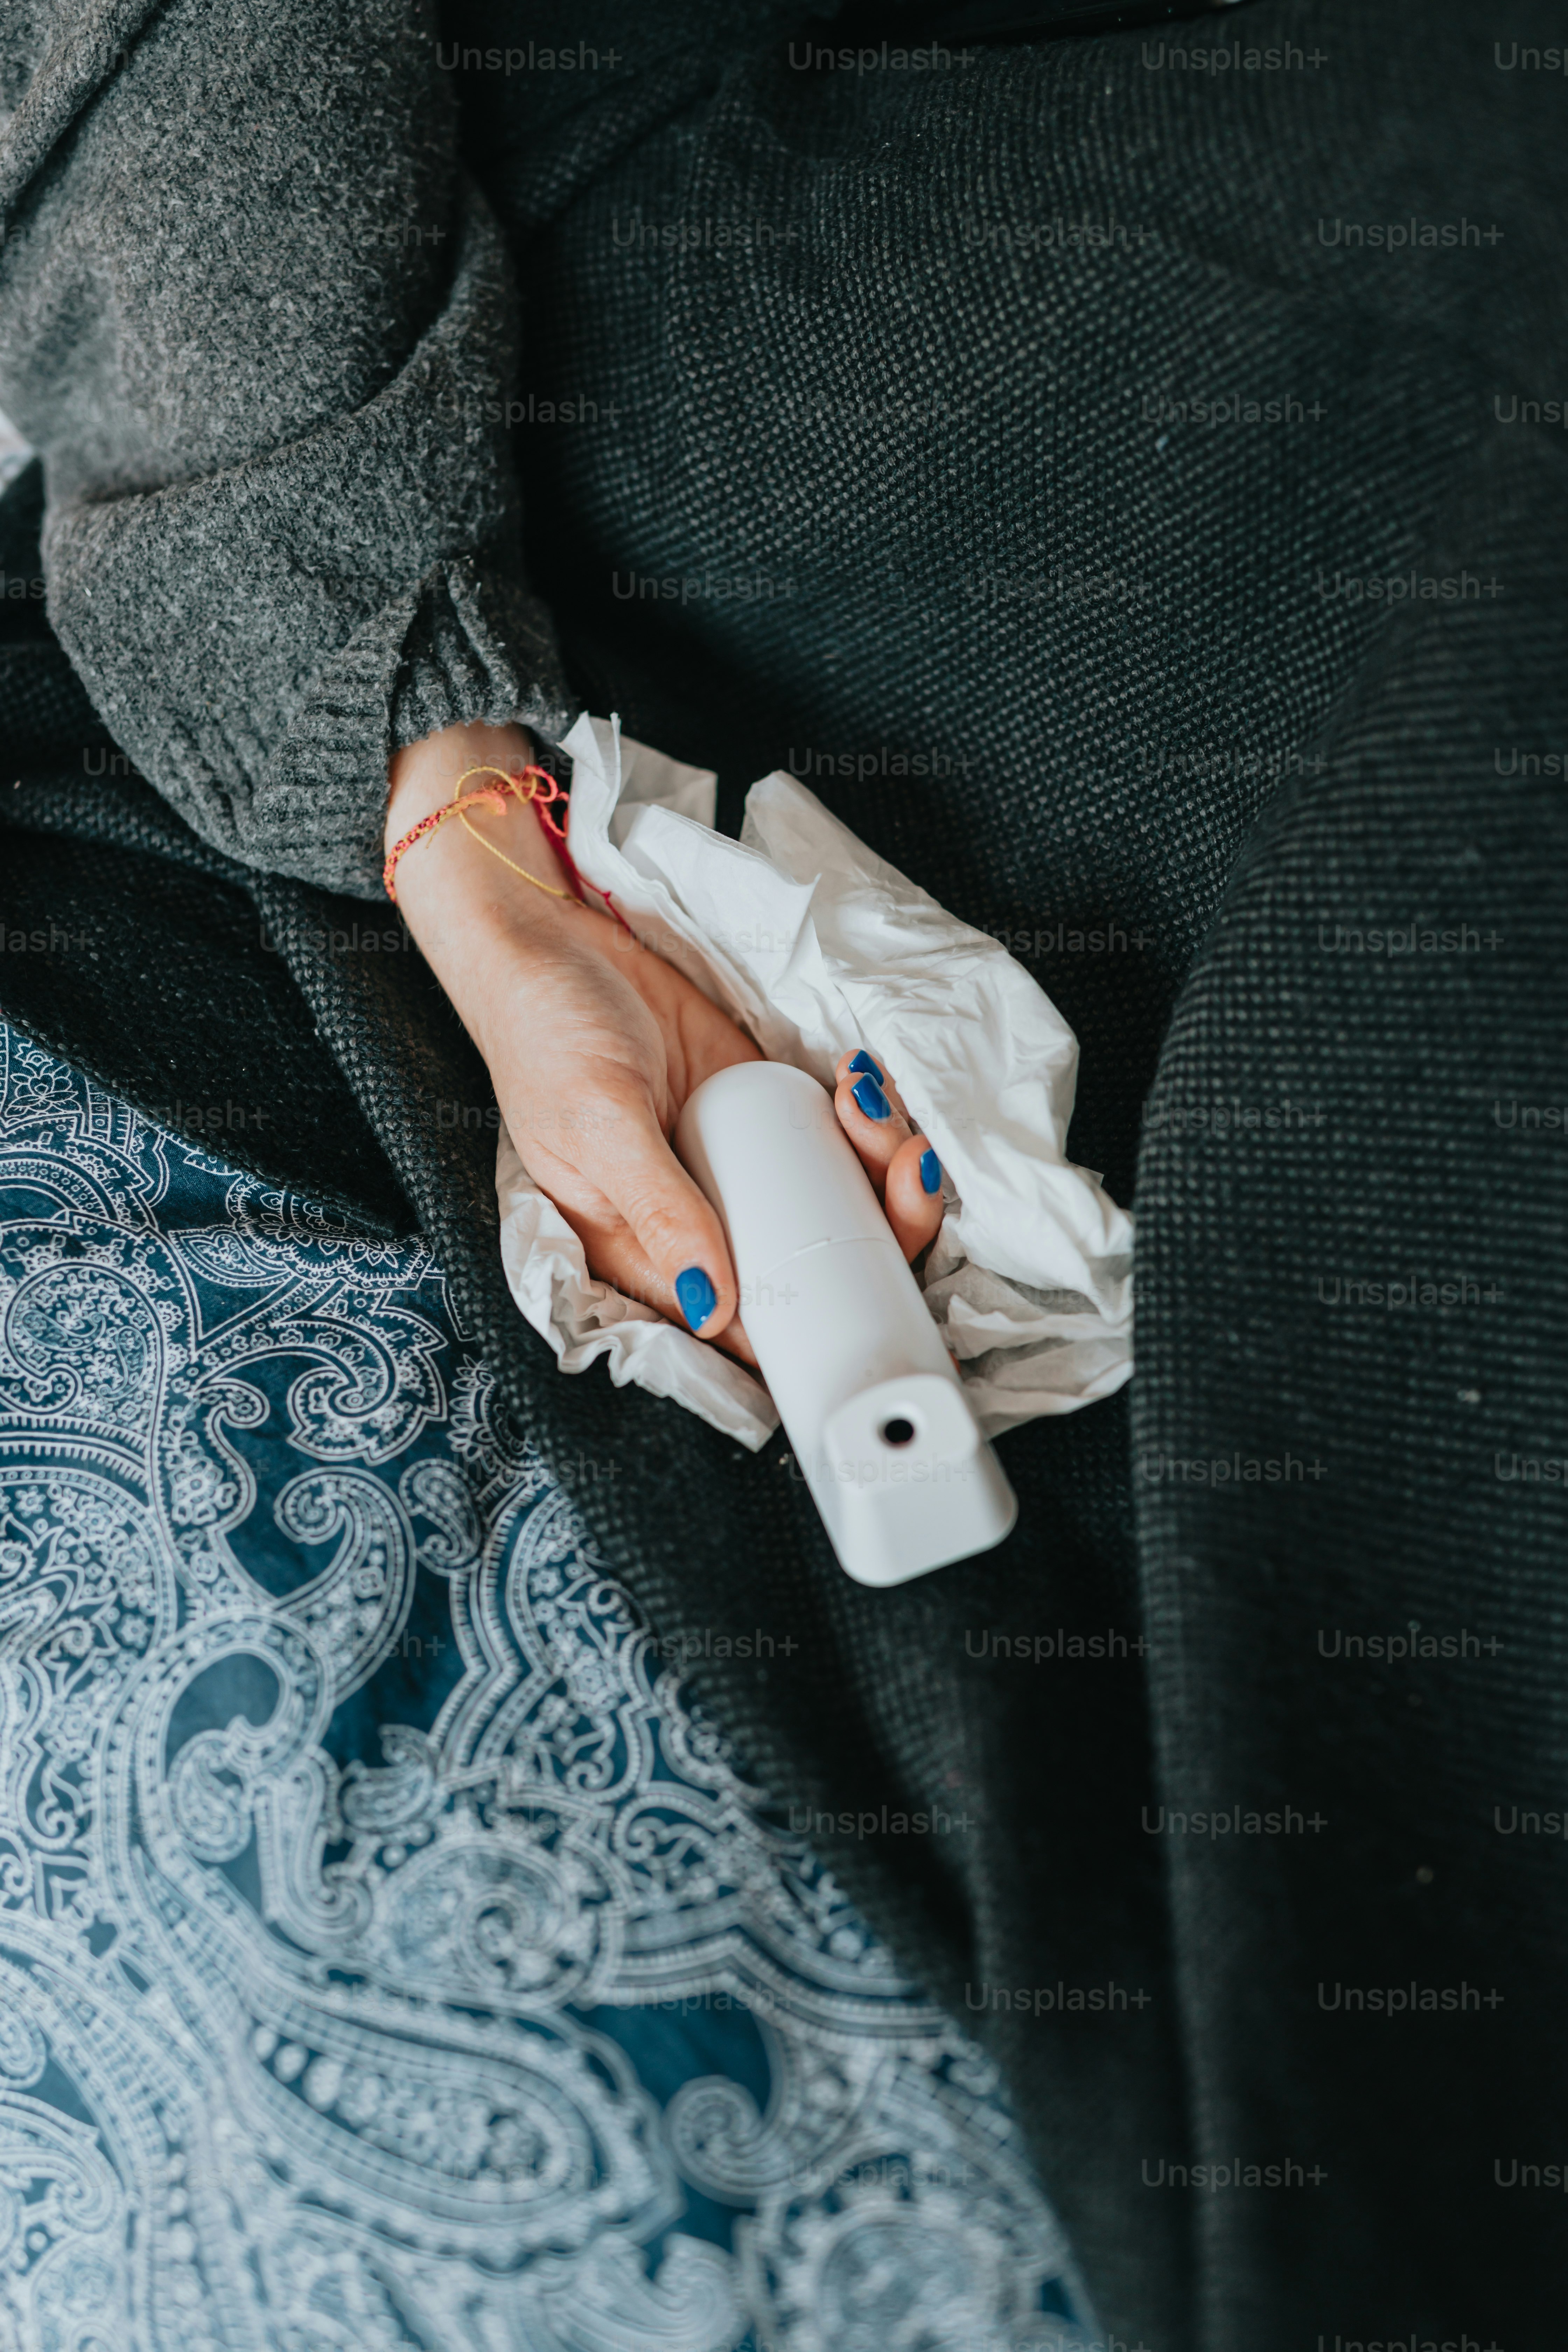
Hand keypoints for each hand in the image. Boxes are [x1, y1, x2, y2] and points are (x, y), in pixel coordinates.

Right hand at [385, 721, 944, 1361]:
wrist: (556, 936)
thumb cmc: (546, 1036)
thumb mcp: (597, 1126)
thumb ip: (658, 1214)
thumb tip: (712, 1310)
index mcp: (646, 1252)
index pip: (742, 1321)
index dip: (816, 1324)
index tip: (874, 1291)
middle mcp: (704, 1219)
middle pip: (812, 1264)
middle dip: (882, 1228)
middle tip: (905, 1169)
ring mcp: (743, 1164)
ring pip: (837, 1200)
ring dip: (880, 1162)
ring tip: (872, 1104)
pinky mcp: (766, 1106)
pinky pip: (834, 1134)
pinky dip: (865, 1116)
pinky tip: (862, 1080)